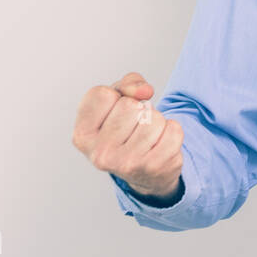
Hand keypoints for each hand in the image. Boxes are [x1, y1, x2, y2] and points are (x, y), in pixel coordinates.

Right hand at [71, 72, 183, 200]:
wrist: (144, 172)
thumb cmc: (127, 129)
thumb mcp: (118, 101)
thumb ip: (128, 84)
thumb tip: (145, 91)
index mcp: (83, 135)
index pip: (102, 94)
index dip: (116, 96)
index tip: (115, 112)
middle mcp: (100, 153)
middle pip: (130, 105)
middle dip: (139, 109)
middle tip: (134, 126)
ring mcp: (126, 163)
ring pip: (154, 118)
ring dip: (157, 121)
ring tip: (147, 136)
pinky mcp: (154, 167)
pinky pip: (174, 130)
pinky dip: (172, 131)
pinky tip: (160, 144)